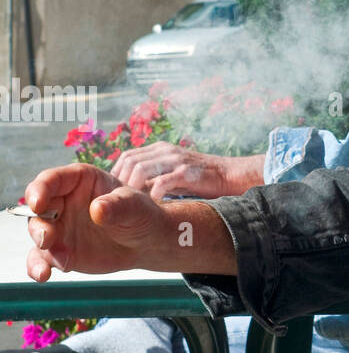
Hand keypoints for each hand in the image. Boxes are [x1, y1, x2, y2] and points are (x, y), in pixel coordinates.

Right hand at [24, 164, 173, 280]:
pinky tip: (43, 275)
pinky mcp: (60, 251)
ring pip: (38, 235)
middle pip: (38, 210)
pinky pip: (42, 258)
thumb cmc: (140, 214)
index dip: (39, 189)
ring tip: (59, 262)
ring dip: (41, 247)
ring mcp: (60, 228)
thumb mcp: (135, 206)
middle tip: (48, 239)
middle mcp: (62, 202)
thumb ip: (117, 205)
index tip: (37, 204)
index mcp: (78, 181)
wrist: (146, 243)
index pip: (51, 180)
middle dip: (38, 224)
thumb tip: (97, 209)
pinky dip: (38, 267)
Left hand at [113, 142, 234, 200]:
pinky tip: (154, 202)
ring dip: (133, 187)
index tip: (116, 191)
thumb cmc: (200, 179)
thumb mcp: (173, 175)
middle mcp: (165, 151)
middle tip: (123, 199)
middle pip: (130, 161)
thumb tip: (132, 192)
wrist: (228, 175)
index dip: (117, 173)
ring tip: (135, 202)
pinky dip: (154, 193)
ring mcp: (175, 160)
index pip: (128, 156)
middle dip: (122, 181)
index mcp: (160, 149)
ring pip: (141, 169)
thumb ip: (154, 179)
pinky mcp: (186, 172)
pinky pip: (162, 181)